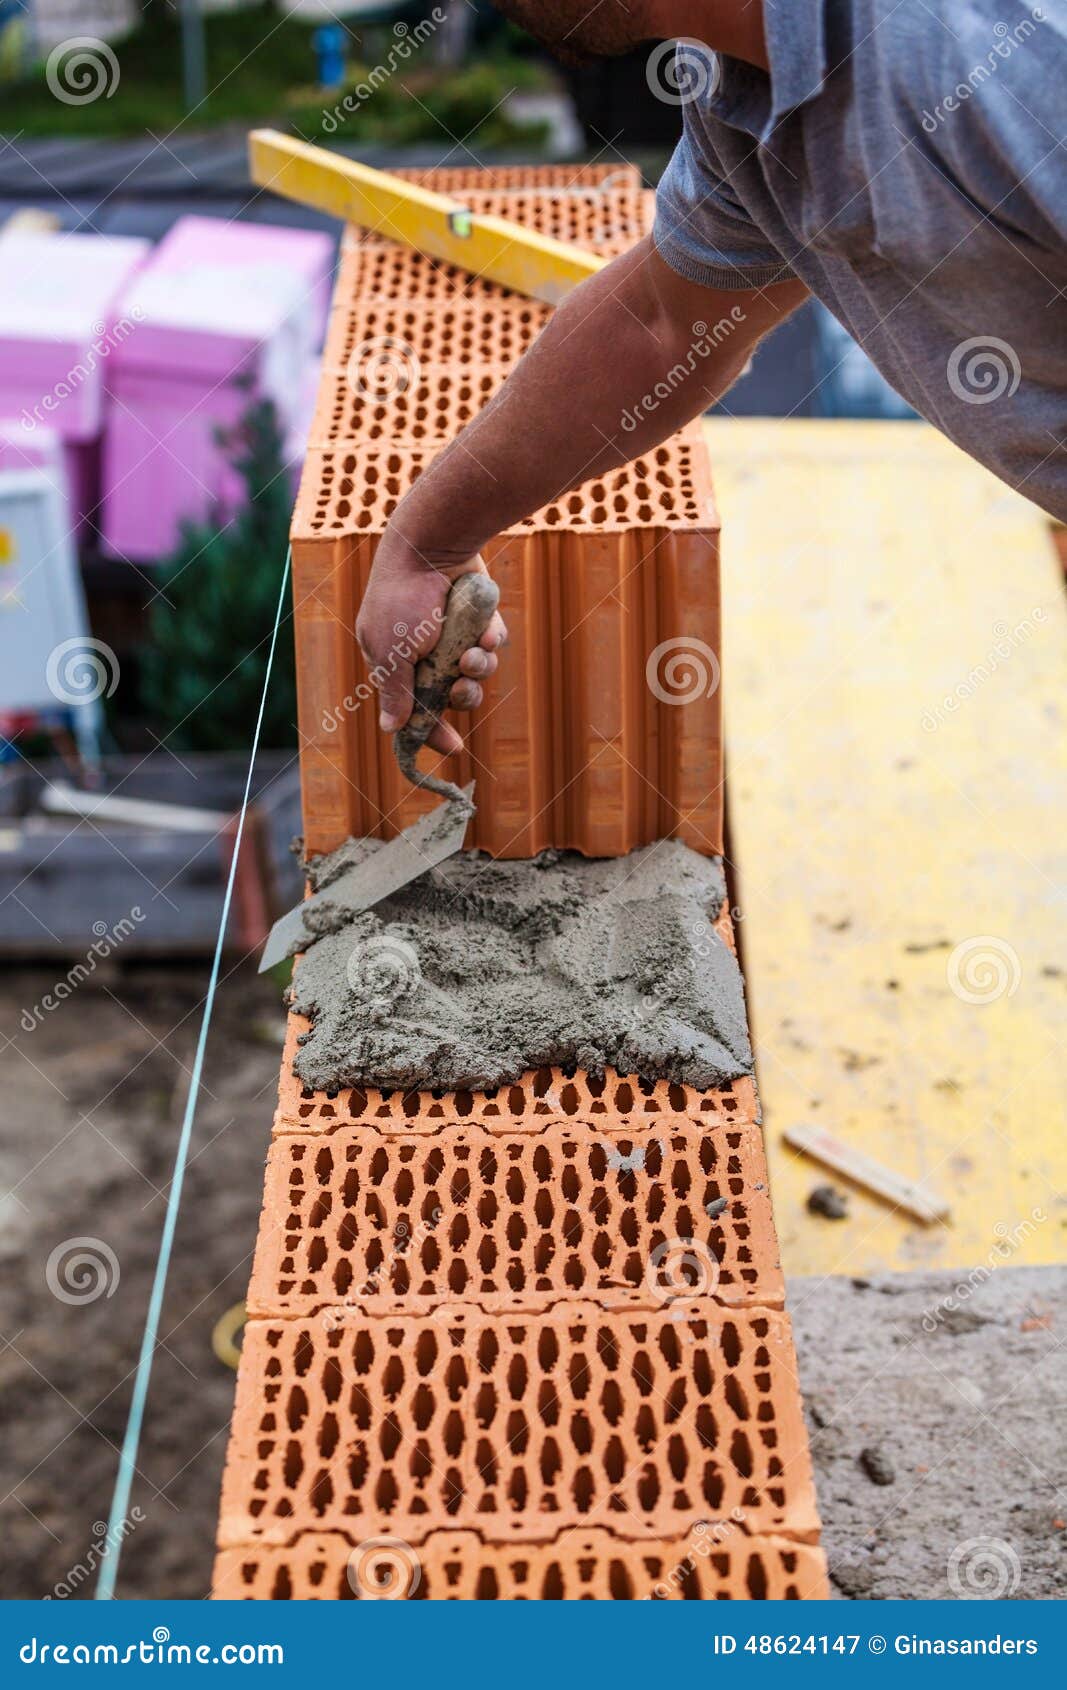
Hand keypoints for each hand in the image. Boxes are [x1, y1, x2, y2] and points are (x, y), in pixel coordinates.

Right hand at [355, 540, 506, 755]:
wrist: (434, 543)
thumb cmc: (403, 598)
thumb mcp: (392, 652)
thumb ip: (395, 692)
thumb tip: (390, 730)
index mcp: (392, 661)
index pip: (412, 707)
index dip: (432, 730)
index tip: (455, 747)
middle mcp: (421, 650)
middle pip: (449, 694)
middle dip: (461, 696)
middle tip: (461, 689)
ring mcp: (450, 632)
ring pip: (475, 670)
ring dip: (479, 667)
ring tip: (475, 651)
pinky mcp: (475, 616)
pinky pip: (490, 642)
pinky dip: (491, 639)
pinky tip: (487, 627)